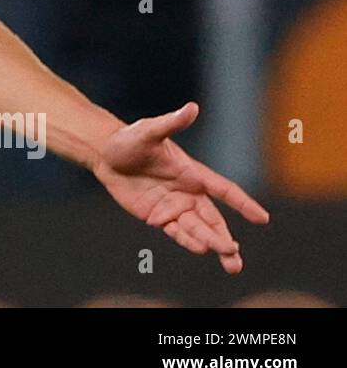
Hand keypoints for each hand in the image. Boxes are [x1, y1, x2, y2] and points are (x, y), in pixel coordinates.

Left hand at [90, 101, 269, 273]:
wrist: (105, 154)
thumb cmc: (129, 139)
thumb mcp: (149, 131)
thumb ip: (172, 123)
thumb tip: (191, 108)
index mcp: (192, 173)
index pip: (224, 190)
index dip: (243, 204)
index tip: (262, 218)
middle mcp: (188, 193)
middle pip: (214, 219)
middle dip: (226, 237)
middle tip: (236, 254)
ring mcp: (174, 207)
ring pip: (199, 229)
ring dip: (212, 243)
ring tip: (228, 260)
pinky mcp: (157, 217)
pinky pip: (177, 233)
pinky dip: (189, 241)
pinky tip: (200, 249)